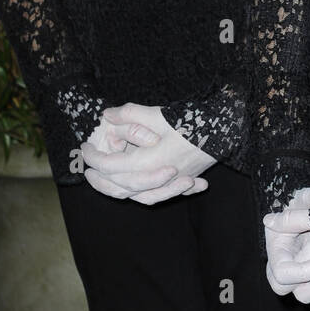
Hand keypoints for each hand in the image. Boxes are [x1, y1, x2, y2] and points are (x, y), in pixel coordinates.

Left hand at [81, 102, 215, 204]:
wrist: (225, 129)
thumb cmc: (192, 121)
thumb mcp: (158, 114)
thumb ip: (130, 114)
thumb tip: (107, 115)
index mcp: (149, 163)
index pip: (111, 167)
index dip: (93, 158)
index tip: (84, 147)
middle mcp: (158, 179)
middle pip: (120, 187)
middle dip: (99, 178)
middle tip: (87, 167)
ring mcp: (171, 184)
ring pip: (136, 196)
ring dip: (116, 190)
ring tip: (103, 181)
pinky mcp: (181, 182)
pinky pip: (155, 196)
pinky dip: (141, 194)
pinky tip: (133, 190)